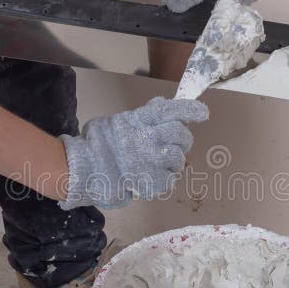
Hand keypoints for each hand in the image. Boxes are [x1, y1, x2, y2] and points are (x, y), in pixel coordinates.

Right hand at [59, 97, 208, 209]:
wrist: (86, 172)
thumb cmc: (99, 144)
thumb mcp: (119, 121)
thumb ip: (141, 115)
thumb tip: (160, 105)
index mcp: (140, 121)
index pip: (170, 110)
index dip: (190, 110)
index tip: (203, 113)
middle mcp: (150, 139)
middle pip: (181, 135)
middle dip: (183, 138)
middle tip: (175, 141)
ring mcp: (154, 162)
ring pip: (179, 158)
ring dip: (173, 159)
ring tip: (158, 160)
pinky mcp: (154, 182)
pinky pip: (170, 178)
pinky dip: (164, 177)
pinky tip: (151, 175)